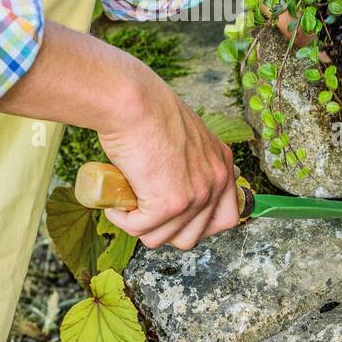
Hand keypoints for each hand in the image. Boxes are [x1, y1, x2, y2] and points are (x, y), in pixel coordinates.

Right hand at [0, 20, 238, 249]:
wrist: (134, 103)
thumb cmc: (149, 112)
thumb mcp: (186, 139)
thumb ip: (192, 163)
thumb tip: (174, 187)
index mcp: (222, 167)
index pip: (226, 219)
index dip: (196, 226)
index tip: (173, 219)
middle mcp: (216, 183)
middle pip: (192, 238)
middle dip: (164, 231)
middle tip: (144, 210)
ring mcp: (195, 196)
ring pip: (162, 239)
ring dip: (139, 226)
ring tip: (126, 202)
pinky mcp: (168, 204)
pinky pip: (140, 230)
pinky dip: (121, 219)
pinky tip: (115, 203)